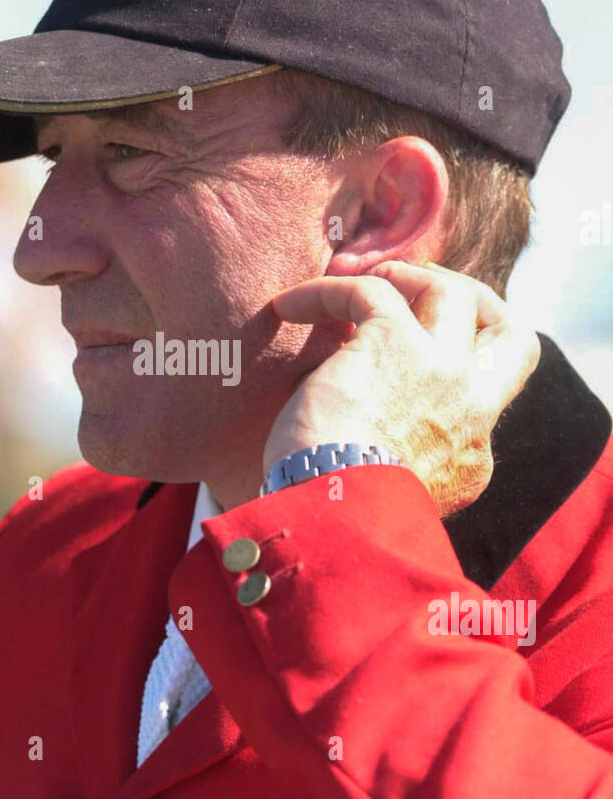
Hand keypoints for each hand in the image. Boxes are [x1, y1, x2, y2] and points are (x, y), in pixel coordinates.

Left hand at [263, 261, 539, 516]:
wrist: (337, 519)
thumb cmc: (343, 521)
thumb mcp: (388, 503)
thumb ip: (390, 471)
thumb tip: (351, 454)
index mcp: (469, 457)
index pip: (486, 398)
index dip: (459, 370)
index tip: (419, 361)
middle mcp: (468, 408)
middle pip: (510, 334)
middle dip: (475, 302)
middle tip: (424, 291)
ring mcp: (440, 369)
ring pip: (451, 293)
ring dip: (405, 277)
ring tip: (355, 282)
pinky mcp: (392, 340)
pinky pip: (368, 289)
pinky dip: (325, 290)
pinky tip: (287, 307)